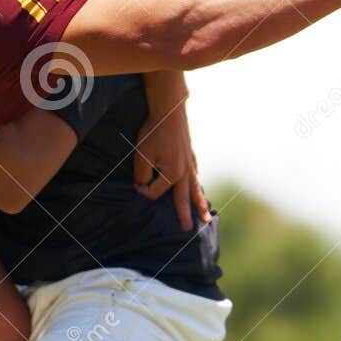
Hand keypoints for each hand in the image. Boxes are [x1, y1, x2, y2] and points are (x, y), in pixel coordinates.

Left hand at [133, 95, 208, 230]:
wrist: (170, 110)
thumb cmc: (154, 132)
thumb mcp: (142, 154)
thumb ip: (142, 174)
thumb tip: (142, 185)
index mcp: (172, 174)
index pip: (155, 192)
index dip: (142, 190)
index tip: (135, 184)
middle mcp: (184, 173)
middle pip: (184, 199)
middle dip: (185, 215)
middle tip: (188, 230)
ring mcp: (190, 164)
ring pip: (195, 189)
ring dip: (199, 203)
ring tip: (205, 217)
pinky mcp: (190, 155)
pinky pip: (196, 175)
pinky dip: (197, 184)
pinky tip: (197, 186)